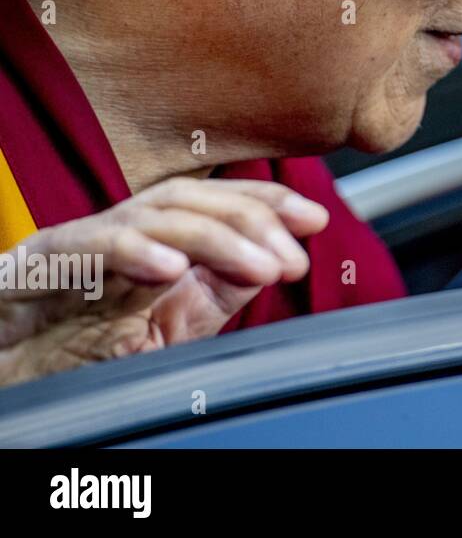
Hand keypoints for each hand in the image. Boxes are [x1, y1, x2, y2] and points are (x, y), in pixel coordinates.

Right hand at [0, 177, 328, 386]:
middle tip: (294, 255)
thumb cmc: (74, 353)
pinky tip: (172, 268)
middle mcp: (118, 231)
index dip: (268, 204)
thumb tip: (272, 260)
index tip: (314, 219)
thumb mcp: (166, 326)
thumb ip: (215, 291)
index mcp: (151, 240)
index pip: (216, 202)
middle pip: (191, 198)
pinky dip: (133, 252)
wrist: (2, 379)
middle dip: (253, 219)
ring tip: (260, 265)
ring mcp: (77, 244)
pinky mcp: (31, 266)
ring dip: (214, 238)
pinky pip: (86, 249)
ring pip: (150, 214)